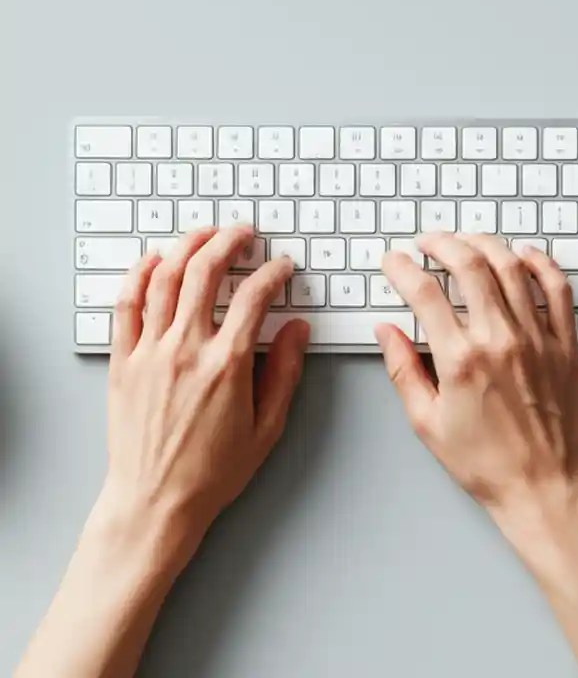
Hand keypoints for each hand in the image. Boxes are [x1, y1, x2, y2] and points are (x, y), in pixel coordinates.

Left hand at [102, 225, 309, 538]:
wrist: (156, 501)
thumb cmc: (211, 472)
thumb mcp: (267, 426)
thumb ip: (284, 372)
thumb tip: (296, 330)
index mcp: (226, 366)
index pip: (255, 298)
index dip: (273, 274)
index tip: (281, 268)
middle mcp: (186, 351)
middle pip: (205, 273)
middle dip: (227, 243)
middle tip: (242, 233)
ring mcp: (149, 353)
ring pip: (164, 280)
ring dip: (186, 247)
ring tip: (202, 234)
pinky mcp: (124, 362)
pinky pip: (127, 305)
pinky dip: (139, 276)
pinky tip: (152, 262)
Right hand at [375, 233, 577, 677]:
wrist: (544, 486)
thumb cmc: (487, 465)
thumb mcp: (428, 424)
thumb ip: (403, 371)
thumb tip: (387, 332)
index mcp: (461, 360)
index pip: (424, 293)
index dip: (402, 268)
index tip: (393, 262)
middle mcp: (501, 340)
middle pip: (469, 265)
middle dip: (442, 243)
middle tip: (428, 242)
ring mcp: (538, 338)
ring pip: (511, 267)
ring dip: (485, 243)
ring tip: (467, 240)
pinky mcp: (565, 345)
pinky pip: (557, 289)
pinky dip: (541, 264)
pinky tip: (525, 256)